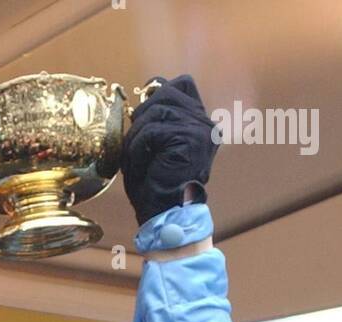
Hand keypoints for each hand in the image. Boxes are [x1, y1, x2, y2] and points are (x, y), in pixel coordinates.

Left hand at [121, 74, 217, 226]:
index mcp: (200, 124)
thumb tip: (145, 91)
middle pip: (166, 90)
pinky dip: (137, 149)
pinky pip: (151, 131)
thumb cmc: (155, 187)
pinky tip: (140, 167)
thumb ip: (157, 118)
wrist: (165, 218)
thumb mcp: (155, 146)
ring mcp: (200, 129)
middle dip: (143, 114)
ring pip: (156, 109)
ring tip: (136, 160)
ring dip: (136, 135)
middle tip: (136, 143)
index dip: (158, 91)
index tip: (142, 115)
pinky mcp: (188, 138)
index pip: (183, 83)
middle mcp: (205, 124)